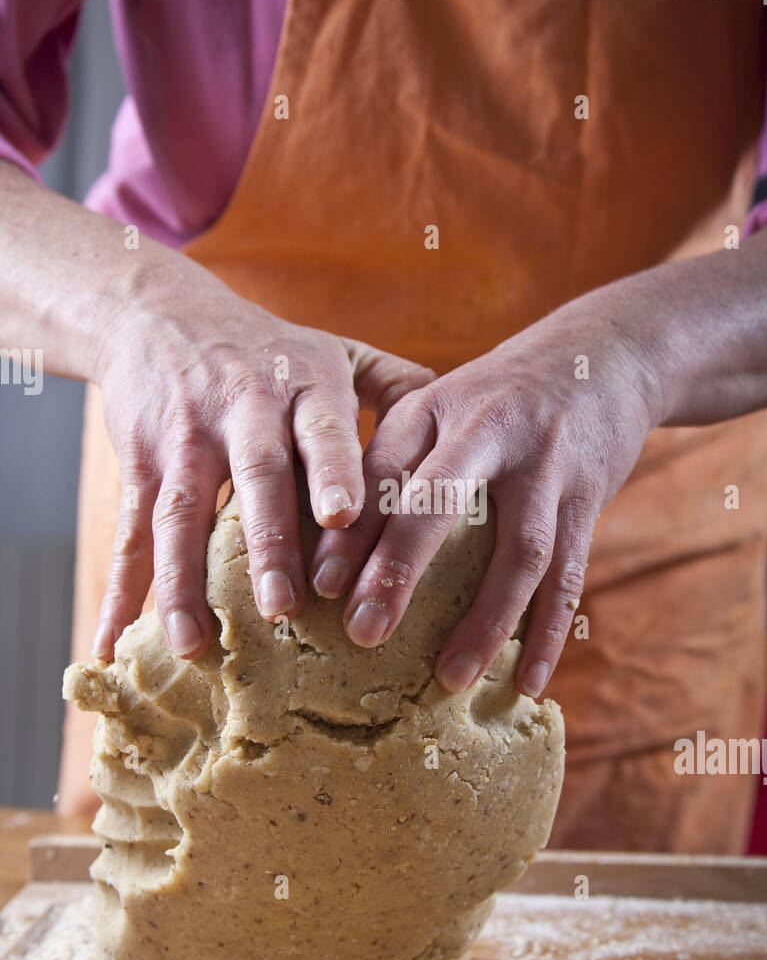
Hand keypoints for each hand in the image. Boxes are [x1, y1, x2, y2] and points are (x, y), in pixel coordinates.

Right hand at [92, 256, 432, 659]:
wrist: (159, 313)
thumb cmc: (270, 351)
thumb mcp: (333, 351)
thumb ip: (395, 387)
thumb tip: (458, 419)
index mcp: (306, 388)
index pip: (325, 429)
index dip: (333, 469)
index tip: (343, 515)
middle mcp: (244, 411)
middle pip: (255, 478)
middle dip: (267, 542)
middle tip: (282, 606)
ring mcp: (185, 439)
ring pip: (181, 515)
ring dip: (183, 583)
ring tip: (194, 646)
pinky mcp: (140, 464)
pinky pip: (129, 534)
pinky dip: (120, 594)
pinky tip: (115, 644)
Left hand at [308, 295, 664, 695]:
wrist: (602, 358)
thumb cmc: (497, 398)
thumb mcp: (441, 405)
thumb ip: (392, 460)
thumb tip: (325, 547)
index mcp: (436, 408)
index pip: (383, 471)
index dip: (350, 529)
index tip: (319, 586)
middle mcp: (490, 432)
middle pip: (441, 503)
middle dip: (400, 570)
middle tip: (365, 634)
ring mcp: (547, 467)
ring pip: (519, 552)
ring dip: (486, 621)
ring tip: (451, 679)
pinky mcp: (589, 497)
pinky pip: (571, 576)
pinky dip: (549, 633)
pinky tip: (528, 680)